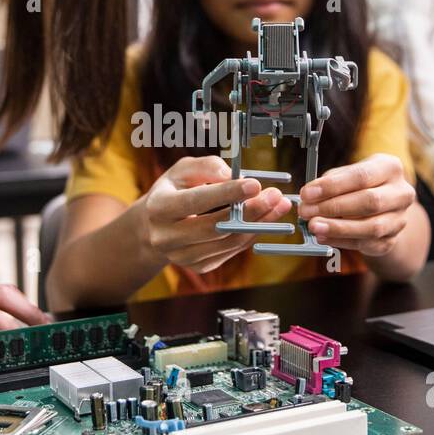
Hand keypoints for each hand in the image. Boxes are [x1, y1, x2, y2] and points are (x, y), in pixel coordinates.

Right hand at [140, 155, 291, 274]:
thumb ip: (206, 167)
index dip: (227, 193)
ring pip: (227, 242)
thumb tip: (232, 175)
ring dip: (258, 224)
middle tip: (275, 196)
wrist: (155, 226)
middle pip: (215, 227)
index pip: (196, 201)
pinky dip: (251, 234)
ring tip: (278, 205)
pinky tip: (265, 219)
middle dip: (250, 211)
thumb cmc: (173, 191)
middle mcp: (166, 237)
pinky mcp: (198, 267)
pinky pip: (231, 251)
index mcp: (158, 208)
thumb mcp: (183, 171)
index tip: (255, 184)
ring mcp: (181, 256)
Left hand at [298, 154, 414, 255]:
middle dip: (333, 207)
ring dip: (338, 228)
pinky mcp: (392, 240)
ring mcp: (399, 219)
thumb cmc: (360, 186)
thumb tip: (309, 196)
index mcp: (390, 168)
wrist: (383, 209)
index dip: (332, 186)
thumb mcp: (348, 174)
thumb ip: (330, 182)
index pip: (361, 176)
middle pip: (370, 201)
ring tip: (313, 226)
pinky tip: (323, 237)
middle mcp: (401, 193)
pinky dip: (341, 241)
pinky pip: (366, 244)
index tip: (307, 193)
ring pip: (372, 227)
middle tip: (306, 211)